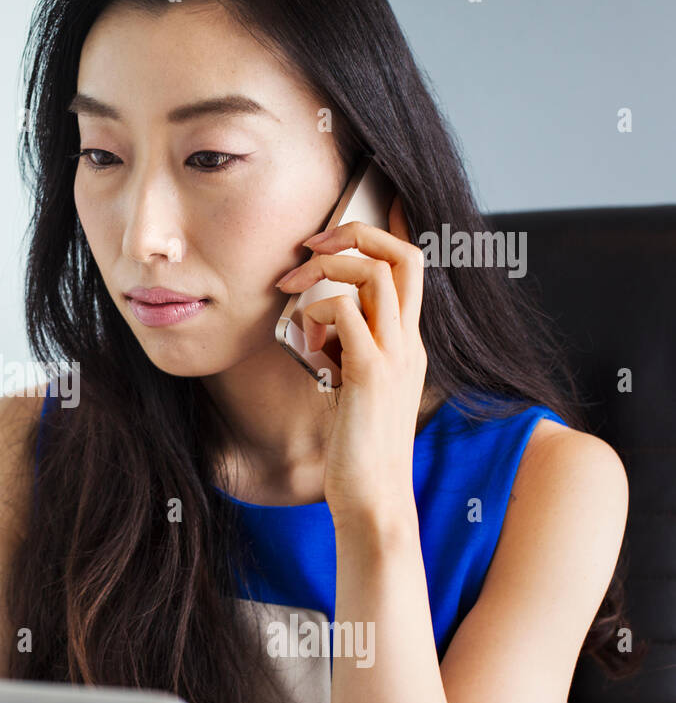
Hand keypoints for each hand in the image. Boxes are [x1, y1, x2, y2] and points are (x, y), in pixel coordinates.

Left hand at [275, 195, 427, 526]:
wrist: (374, 500)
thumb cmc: (358, 452)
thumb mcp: (356, 390)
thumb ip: (348, 353)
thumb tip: (319, 325)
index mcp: (407, 344)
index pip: (413, 268)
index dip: (390, 227)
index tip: (367, 201)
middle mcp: (408, 343)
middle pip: (403, 255)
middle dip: (356, 233)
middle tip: (310, 245)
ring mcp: (393, 356)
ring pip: (376, 274)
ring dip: (327, 266)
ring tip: (290, 285)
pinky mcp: (368, 375)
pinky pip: (344, 313)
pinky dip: (316, 310)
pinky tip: (301, 337)